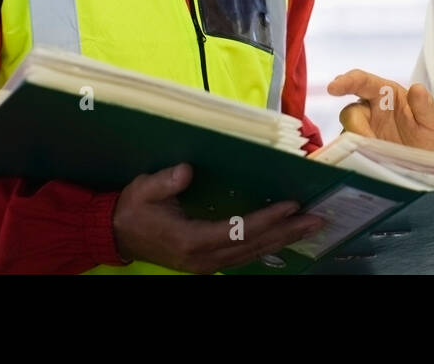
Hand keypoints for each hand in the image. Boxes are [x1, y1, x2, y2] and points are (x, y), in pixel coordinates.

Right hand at [111, 163, 322, 273]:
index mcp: (189, 240)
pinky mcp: (208, 261)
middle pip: (253, 246)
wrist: (116, 234)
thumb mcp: (143, 190)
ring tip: (310, 225)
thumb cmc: (133, 208)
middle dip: (287, 232)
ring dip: (283, 240)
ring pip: (253, 254)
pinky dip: (268, 245)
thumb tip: (187, 170)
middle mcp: (202, 258)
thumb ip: (165, 182)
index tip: (292, 206)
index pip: (237, 231)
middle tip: (318, 218)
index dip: (266, 220)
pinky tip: (285, 236)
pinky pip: (245, 255)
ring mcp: (206, 264)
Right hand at [327, 69, 433, 151]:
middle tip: (368, 139)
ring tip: (380, 152)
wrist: (427, 164)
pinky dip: (357, 155)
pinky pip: (350, 151)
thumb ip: (426, 106)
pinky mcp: (360, 149)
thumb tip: (417, 88)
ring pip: (348, 133)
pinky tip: (372, 161)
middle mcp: (370, 109)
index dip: (347, 82)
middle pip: (350, 111)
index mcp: (386, 94)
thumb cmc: (429, 135)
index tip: (333, 88)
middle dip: (355, 124)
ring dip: (359, 143)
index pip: (362, 81)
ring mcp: (364, 130)